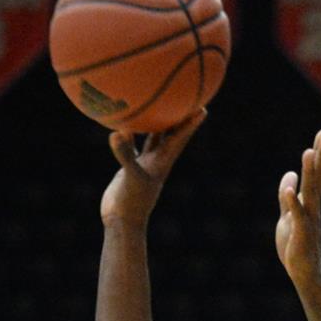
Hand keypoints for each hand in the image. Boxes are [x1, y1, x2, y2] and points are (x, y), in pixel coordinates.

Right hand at [101, 110, 206, 226]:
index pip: (179, 138)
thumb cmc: (131, 202)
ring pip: (154, 138)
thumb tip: (118, 132)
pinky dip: (130, 134)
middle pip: (172, 134)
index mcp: (162, 162)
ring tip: (162, 103)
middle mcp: (157, 161)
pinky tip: (124, 121)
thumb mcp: (130, 178)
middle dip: (181, 118)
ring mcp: (145, 164)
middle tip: (189, 99)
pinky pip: (133, 145)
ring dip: (158, 123)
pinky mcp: (132, 167)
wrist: (122, 221)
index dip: (190, 124)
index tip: (202, 109)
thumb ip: (125, 155)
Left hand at [275, 129, 320, 287]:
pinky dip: (291, 199)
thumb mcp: (287, 216)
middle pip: (318, 177)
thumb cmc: (297, 246)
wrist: (304, 273)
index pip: (316, 175)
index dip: (319, 155)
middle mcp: (312, 207)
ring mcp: (308, 219)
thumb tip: (289, 174)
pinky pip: (296, 213)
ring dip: (310, 172)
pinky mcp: (301, 231)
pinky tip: (290, 186)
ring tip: (309, 152)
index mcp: (310, 203)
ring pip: (310, 192)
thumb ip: (287, 196)